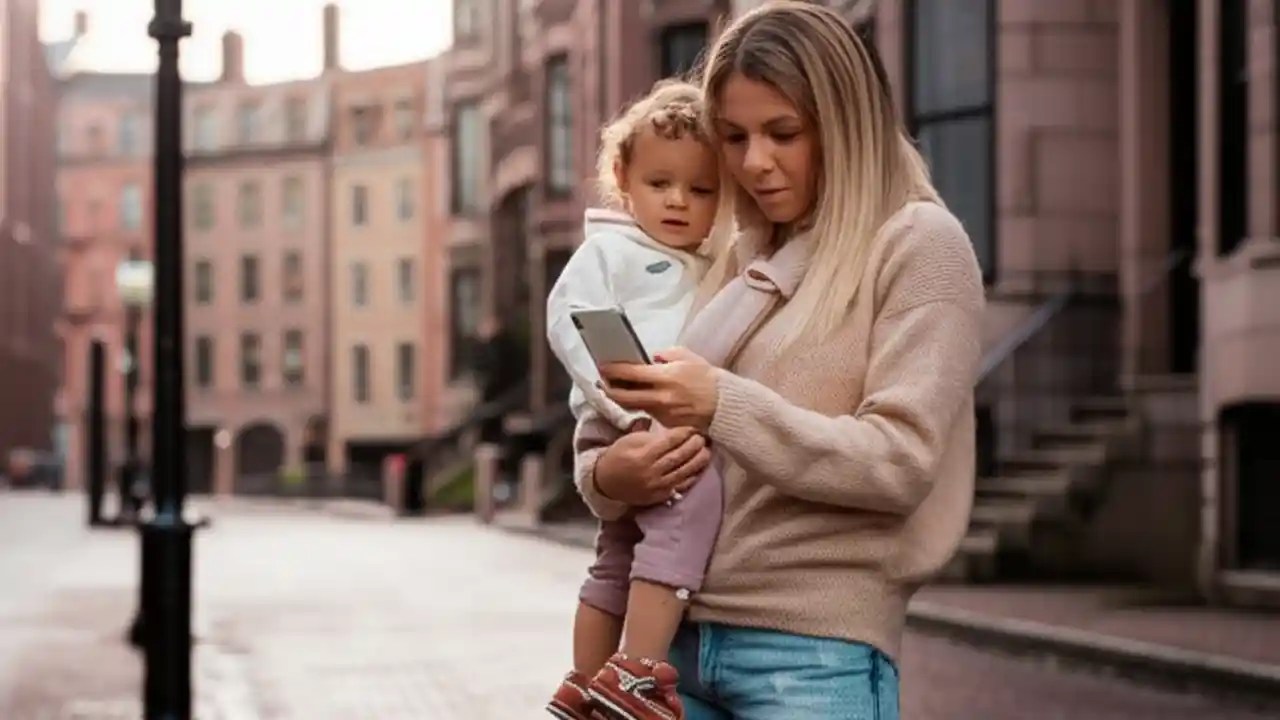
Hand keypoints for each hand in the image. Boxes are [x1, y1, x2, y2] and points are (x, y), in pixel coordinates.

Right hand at [594, 426, 710, 506]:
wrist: (606, 482)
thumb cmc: (619, 456)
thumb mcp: (629, 439)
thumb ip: (650, 434)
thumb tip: (672, 429)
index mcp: (643, 455)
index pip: (670, 441)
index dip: (684, 433)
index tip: (693, 427)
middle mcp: (652, 471)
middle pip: (679, 456)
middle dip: (694, 445)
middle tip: (702, 438)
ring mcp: (657, 486)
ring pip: (684, 472)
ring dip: (698, 461)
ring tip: (707, 451)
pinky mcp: (660, 496)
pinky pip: (680, 486)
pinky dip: (693, 477)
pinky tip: (700, 468)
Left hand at [599, 347, 719, 431]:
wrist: (724, 405)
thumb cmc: (706, 378)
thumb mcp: (688, 357)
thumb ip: (666, 355)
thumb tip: (651, 358)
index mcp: (665, 377)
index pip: (630, 373)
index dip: (612, 370)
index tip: (602, 367)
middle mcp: (660, 397)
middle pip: (623, 396)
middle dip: (609, 389)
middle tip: (604, 382)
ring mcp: (662, 413)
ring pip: (633, 406)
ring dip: (623, 397)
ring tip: (618, 388)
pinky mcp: (666, 424)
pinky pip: (648, 413)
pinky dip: (642, 405)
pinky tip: (641, 397)